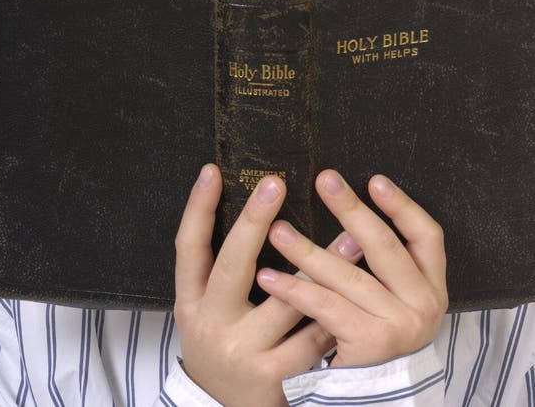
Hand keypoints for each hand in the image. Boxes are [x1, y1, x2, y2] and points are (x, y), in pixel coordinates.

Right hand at [173, 164, 361, 406]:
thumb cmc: (221, 340)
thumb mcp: (206, 305)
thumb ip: (221, 266)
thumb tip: (249, 207)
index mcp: (191, 300)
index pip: (189, 246)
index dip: (198, 208)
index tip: (214, 170)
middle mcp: (211, 323)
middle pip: (232, 265)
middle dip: (253, 221)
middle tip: (275, 183)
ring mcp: (243, 351)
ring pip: (286, 302)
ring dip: (320, 265)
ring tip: (350, 234)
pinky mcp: (274, 378)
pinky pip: (311, 338)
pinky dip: (334, 312)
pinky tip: (360, 291)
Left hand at [257, 170, 447, 366]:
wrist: (370, 398)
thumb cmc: (371, 333)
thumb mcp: (388, 296)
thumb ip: (380, 261)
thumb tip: (345, 201)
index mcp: (432, 286)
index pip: (428, 236)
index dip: (402, 206)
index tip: (374, 179)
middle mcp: (424, 306)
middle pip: (385, 247)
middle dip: (351, 209)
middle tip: (323, 179)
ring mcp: (400, 326)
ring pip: (348, 275)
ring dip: (308, 250)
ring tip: (277, 229)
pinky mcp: (370, 344)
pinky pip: (326, 306)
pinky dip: (294, 289)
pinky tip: (268, 276)